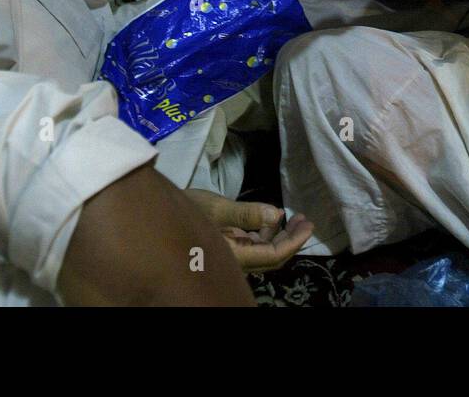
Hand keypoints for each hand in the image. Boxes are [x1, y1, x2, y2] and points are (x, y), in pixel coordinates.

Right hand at [184, 189, 313, 272]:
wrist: (160, 216)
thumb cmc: (187, 210)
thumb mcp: (217, 208)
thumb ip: (247, 214)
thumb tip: (277, 215)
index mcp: (234, 256)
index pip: (273, 255)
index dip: (294, 242)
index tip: (308, 224)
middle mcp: (236, 261)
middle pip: (272, 257)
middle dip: (291, 239)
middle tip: (305, 220)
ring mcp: (233, 255)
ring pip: (264, 251)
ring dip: (280, 235)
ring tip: (293, 216)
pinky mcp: (229, 248)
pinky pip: (254, 246)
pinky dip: (266, 233)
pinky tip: (271, 218)